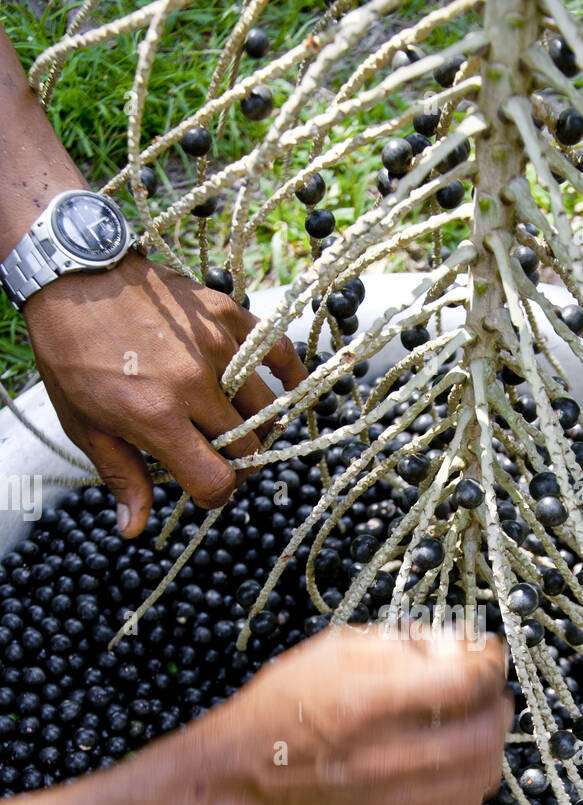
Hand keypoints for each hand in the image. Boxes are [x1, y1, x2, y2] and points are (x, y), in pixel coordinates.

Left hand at [22, 250, 306, 536]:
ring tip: (238, 428)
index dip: (213, 496)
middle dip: (236, 465)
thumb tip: (134, 527)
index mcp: (158, 417)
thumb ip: (122, 475)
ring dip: (257, 427)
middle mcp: (195, 385)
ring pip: (265, 408)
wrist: (73, 277)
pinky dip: (289, 375)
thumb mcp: (85, 424)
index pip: (215, 480)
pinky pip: (277, 351)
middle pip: (247, 448)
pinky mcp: (226, 314)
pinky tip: (287, 390)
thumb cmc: (72, 353)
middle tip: (217, 459)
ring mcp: (217, 347)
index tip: (204, 492)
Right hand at [214, 625, 513, 804]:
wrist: (244, 773)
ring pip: (485, 772)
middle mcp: (386, 754)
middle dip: (497, 701)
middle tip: (485, 688)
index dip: (490, 662)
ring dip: (492, 741)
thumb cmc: (285, 702)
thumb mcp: (339, 649)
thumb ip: (406, 644)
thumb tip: (465, 643)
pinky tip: (455, 757)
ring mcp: (394, 796)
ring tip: (473, 721)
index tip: (488, 652)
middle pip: (486, 730)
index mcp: (369, 702)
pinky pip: (465, 803)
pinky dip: (474, 774)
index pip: (466, 682)